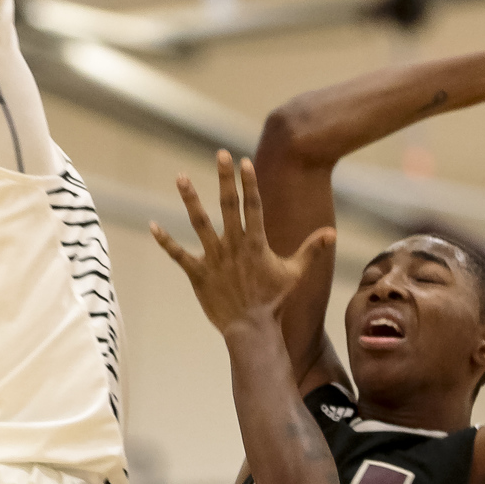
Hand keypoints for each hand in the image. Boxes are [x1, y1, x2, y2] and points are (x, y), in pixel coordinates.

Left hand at [152, 151, 334, 335]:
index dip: (248, 183)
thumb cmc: (273, 302)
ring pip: (200, 224)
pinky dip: (165, 241)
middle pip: (228, 206)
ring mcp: (215, 259)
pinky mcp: (198, 274)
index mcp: (256, 243)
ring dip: (191, 199)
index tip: (243, 162)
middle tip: (219, 154)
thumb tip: (332, 233)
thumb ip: (311, 250)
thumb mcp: (295, 274)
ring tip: (181, 177)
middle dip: (224, 179)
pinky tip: (153, 226)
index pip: (253, 206)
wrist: (251, 329)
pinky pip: (179, 255)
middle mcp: (234, 246)